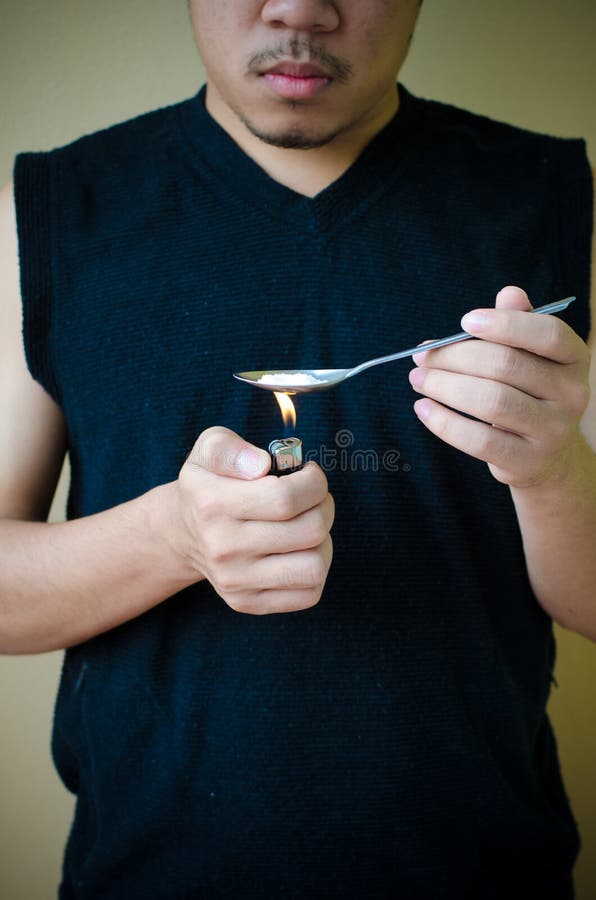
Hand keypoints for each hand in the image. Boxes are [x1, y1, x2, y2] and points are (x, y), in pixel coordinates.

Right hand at [172, 426, 333, 612]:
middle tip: (312, 499)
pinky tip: (298, 552)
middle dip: (324, 507)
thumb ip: (231, 448)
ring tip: (307, 526)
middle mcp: (222, 547)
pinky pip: (309, 593)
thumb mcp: (211, 448)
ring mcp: (234, 581)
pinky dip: (314, 571)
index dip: (313, 483)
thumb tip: (261, 464)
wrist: (185, 532)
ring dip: (323, 542)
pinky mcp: (247, 602)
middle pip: (310, 531)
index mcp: (213, 504)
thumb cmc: (210, 483)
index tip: (308, 475)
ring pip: (314, 567)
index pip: (286, 499)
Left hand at [408, 286, 590, 486]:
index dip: (505, 324)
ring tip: (418, 379)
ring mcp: (553, 431)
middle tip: (422, 356)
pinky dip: (445, 423)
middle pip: (507, 365)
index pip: (548, 334)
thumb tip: (508, 293)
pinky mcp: (527, 461)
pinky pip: (480, 441)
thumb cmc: (528, 393)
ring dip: (445, 386)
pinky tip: (423, 408)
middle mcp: (572, 394)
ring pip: (492, 401)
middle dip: (455, 357)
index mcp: (574, 358)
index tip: (464, 321)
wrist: (545, 456)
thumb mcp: (529, 357)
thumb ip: (517, 325)